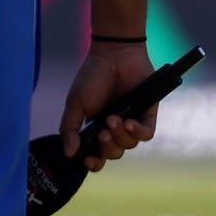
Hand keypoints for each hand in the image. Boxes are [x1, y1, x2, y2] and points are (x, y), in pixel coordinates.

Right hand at [58, 40, 156, 168]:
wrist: (114, 54)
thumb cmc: (92, 77)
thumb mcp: (75, 103)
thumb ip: (69, 128)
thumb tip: (68, 153)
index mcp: (95, 128)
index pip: (96, 154)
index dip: (93, 162)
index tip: (88, 160)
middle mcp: (114, 129)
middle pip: (113, 153)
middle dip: (107, 147)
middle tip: (102, 132)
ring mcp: (132, 122)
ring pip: (129, 145)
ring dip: (120, 136)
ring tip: (114, 119)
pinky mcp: (147, 115)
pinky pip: (146, 134)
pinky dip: (137, 132)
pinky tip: (129, 121)